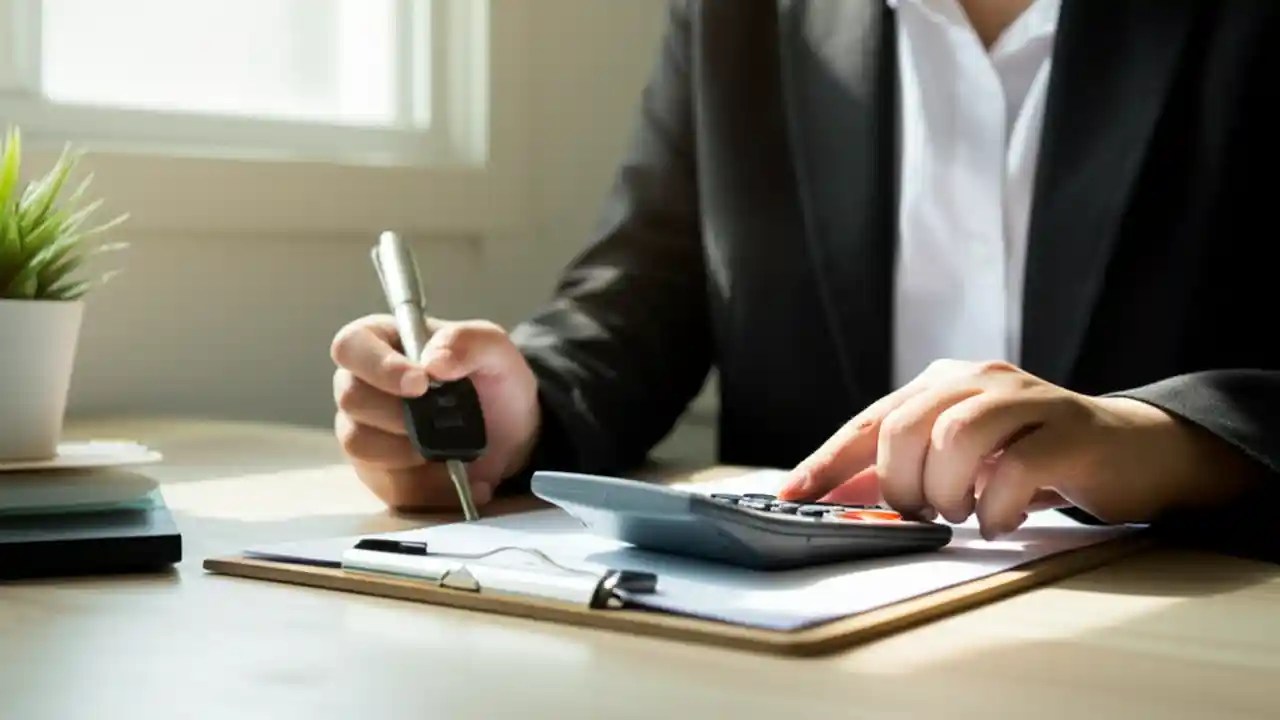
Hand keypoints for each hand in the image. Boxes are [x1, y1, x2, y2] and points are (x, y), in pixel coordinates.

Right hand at [330, 315, 540, 510]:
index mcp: (381, 341)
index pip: (351, 346)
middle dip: (399, 413)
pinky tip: (462, 479)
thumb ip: (467, 342)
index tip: (420, 383)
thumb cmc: (493, 379)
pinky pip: (388, 484)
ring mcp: (364, 430)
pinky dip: (429, 486)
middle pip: (351, 397)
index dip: (378, 366)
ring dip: (409, 450)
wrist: (511, 432)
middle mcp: (361, 384)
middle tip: (440, 420)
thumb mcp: (494, 348)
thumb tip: (434, 362)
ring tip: (451, 448)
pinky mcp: (378, 472)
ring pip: (360, 443)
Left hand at [779, 359, 1256, 538]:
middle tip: (921, 514)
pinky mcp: (1069, 428)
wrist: (1132, 450)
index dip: (828, 462)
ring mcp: (1027, 398)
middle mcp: (978, 379)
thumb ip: (905, 473)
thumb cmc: (1033, 459)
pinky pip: (1016, 468)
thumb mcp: (961, 461)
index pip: (870, 421)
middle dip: (902, 485)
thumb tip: (835, 505)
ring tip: (964, 513)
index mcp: (942, 383)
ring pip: (957, 438)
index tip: (793, 496)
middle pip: (907, 427)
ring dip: (949, 492)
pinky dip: (997, 507)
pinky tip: (1002, 519)